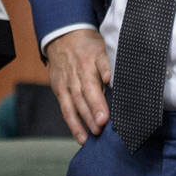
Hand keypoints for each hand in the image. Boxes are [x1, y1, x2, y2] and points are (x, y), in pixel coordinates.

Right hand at [46, 29, 111, 143]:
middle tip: (102, 125)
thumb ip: (109, 63)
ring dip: (83, 121)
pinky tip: (81, 137)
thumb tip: (115, 78)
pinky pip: (66, 110)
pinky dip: (73, 124)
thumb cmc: (88, 45)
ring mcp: (66, 82)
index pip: (98, 74)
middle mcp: (77, 72)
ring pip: (74, 103)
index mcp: (90, 60)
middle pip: (85, 93)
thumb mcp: (102, 47)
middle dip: (93, 110)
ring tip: (94, 135)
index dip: (102, 89)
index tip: (107, 106)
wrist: (62, 38)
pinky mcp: (59, 90)